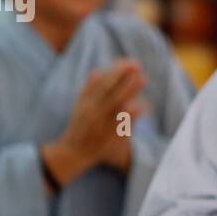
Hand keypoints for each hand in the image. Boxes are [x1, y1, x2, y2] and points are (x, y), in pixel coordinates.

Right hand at [42, 59, 145, 187]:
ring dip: (129, 91)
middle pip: (109, 90)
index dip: (115, 71)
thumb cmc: (79, 127)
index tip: (128, 62)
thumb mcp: (80, 107)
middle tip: (137, 64)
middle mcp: (93, 111)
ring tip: (143, 79)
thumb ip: (88, 90)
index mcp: (86, 102)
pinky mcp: (108, 137)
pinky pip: (121, 124)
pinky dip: (131, 116)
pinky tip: (142, 107)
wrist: (73, 153)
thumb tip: (97, 71)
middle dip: (123, 76)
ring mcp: (101, 124)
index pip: (102, 83)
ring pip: (116, 104)